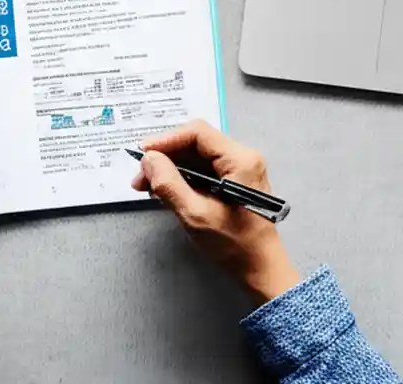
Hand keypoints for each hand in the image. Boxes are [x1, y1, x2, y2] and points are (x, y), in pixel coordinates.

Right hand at [131, 120, 299, 303]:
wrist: (261, 269)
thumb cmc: (234, 245)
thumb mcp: (196, 215)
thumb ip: (169, 184)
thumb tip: (148, 159)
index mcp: (240, 160)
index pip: (197, 133)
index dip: (166, 139)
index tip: (142, 153)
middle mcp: (243, 157)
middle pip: (195, 143)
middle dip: (165, 157)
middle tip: (140, 177)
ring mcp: (239, 168)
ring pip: (196, 156)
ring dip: (170, 168)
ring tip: (147, 186)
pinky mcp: (234, 180)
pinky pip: (203, 169)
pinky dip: (182, 177)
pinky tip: (165, 190)